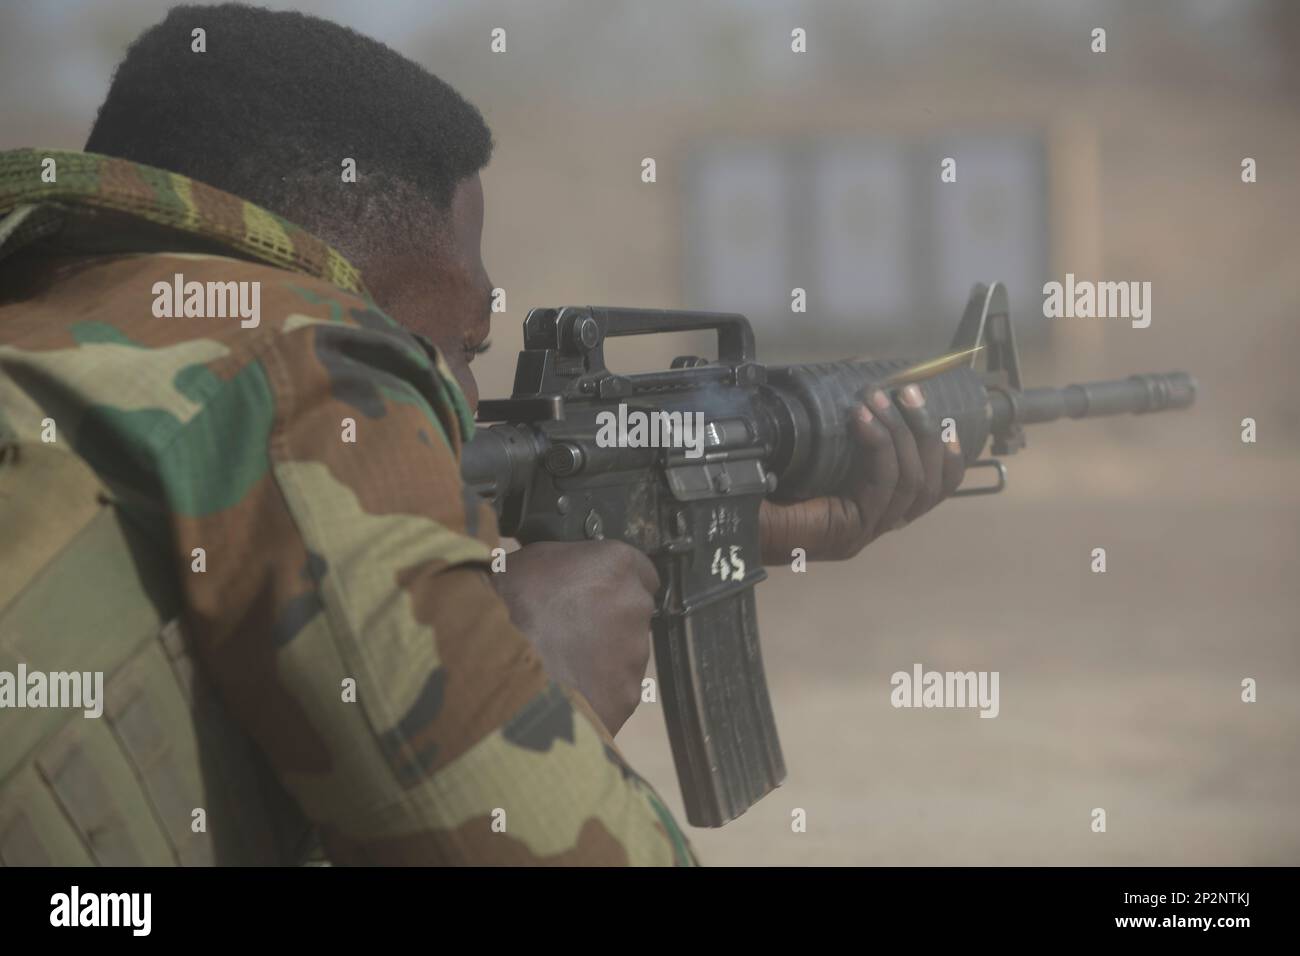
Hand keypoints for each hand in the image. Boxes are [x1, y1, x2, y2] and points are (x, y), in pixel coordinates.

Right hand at [492, 540, 658, 734]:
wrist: (494, 652)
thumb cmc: (508, 601)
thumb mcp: (533, 560)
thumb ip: (569, 564)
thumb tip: (566, 573)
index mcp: (618, 563)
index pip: (642, 572)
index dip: (617, 585)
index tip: (598, 595)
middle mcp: (636, 602)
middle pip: (635, 612)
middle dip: (611, 620)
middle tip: (574, 628)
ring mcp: (635, 648)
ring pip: (629, 651)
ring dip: (607, 654)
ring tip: (566, 658)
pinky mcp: (626, 689)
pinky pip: (620, 689)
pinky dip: (602, 690)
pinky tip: (574, 686)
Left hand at [759, 383, 965, 562]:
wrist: (731, 514)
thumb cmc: (764, 481)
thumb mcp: (815, 448)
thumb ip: (843, 429)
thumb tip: (861, 382)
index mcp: (873, 509)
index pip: (931, 491)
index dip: (948, 459)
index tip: (950, 424)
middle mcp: (875, 524)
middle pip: (929, 485)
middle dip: (926, 435)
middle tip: (910, 393)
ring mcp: (865, 531)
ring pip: (911, 482)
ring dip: (901, 433)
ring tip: (882, 398)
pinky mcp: (851, 530)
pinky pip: (882, 484)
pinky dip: (879, 446)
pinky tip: (863, 419)